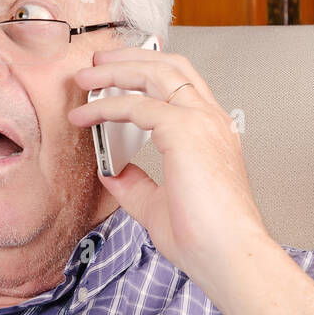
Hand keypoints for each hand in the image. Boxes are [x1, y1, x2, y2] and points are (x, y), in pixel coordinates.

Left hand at [68, 46, 275, 286]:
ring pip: (154, 72)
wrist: (228, 257)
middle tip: (96, 62)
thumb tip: (111, 171)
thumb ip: (135, 184)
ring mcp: (201, 121)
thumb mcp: (158, 205)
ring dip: (114, 69)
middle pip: (169, 65)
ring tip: (85, 76)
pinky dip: (105, 106)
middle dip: (128, 57)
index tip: (115, 74)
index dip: (146, 70)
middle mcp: (210, 119)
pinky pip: (136, 105)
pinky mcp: (185, 131)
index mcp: (211, 132)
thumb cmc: (206, 238)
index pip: (180, 83)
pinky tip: (85, 115)